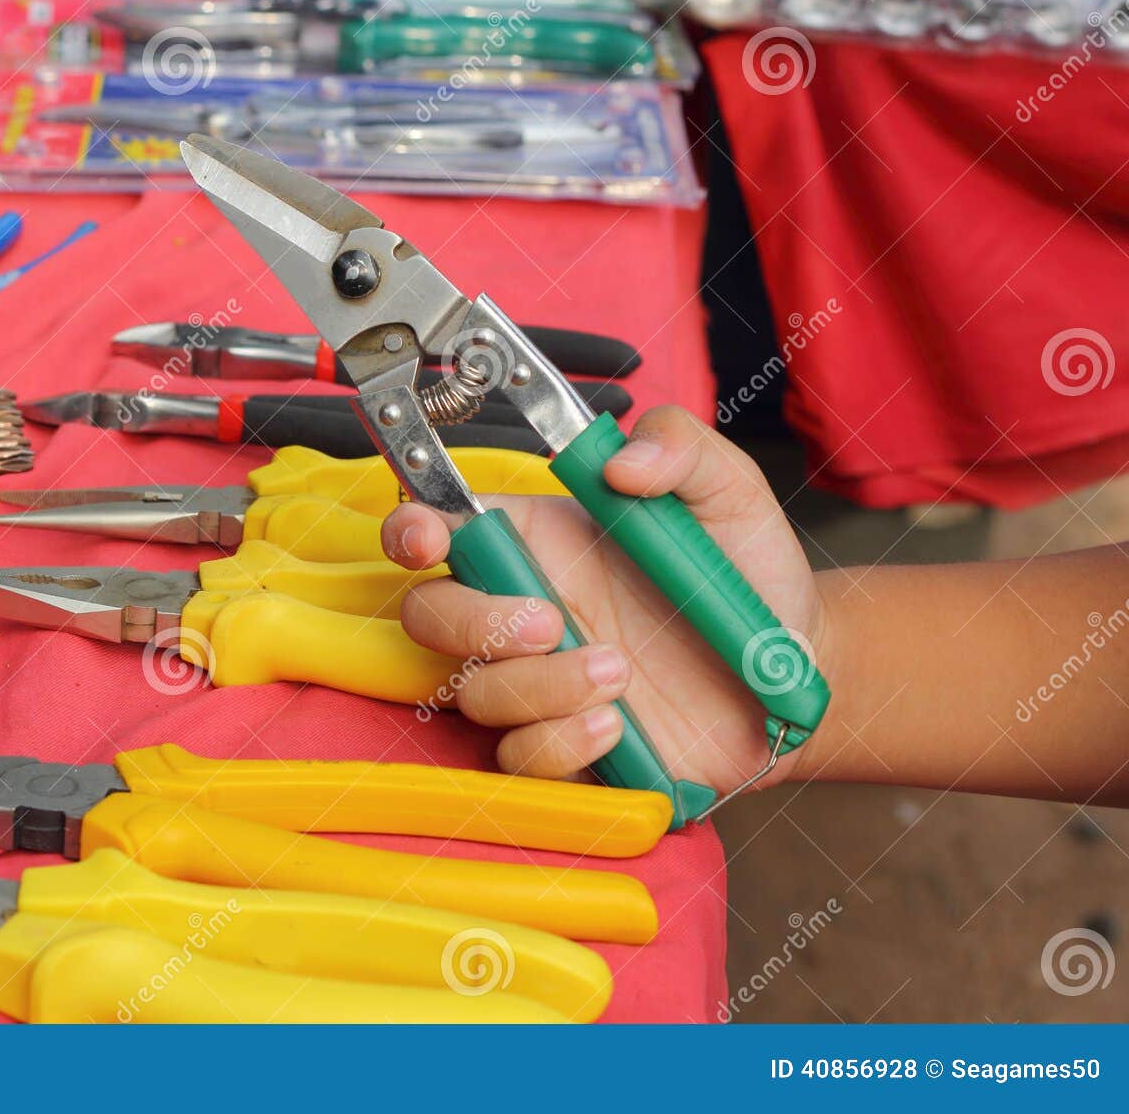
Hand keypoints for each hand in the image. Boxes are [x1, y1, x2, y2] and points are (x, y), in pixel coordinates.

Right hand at [382, 406, 828, 789]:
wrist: (797, 675)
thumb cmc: (749, 576)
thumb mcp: (729, 491)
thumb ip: (680, 447)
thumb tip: (620, 462)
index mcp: (539, 541)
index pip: (437, 527)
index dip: (409, 530)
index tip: (428, 538)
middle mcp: (524, 611)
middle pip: (429, 616)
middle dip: (473, 620)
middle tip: (551, 621)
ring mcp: (538, 683)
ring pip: (476, 694)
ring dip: (540, 685)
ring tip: (621, 673)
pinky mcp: (565, 749)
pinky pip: (521, 757)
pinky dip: (561, 742)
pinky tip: (619, 725)